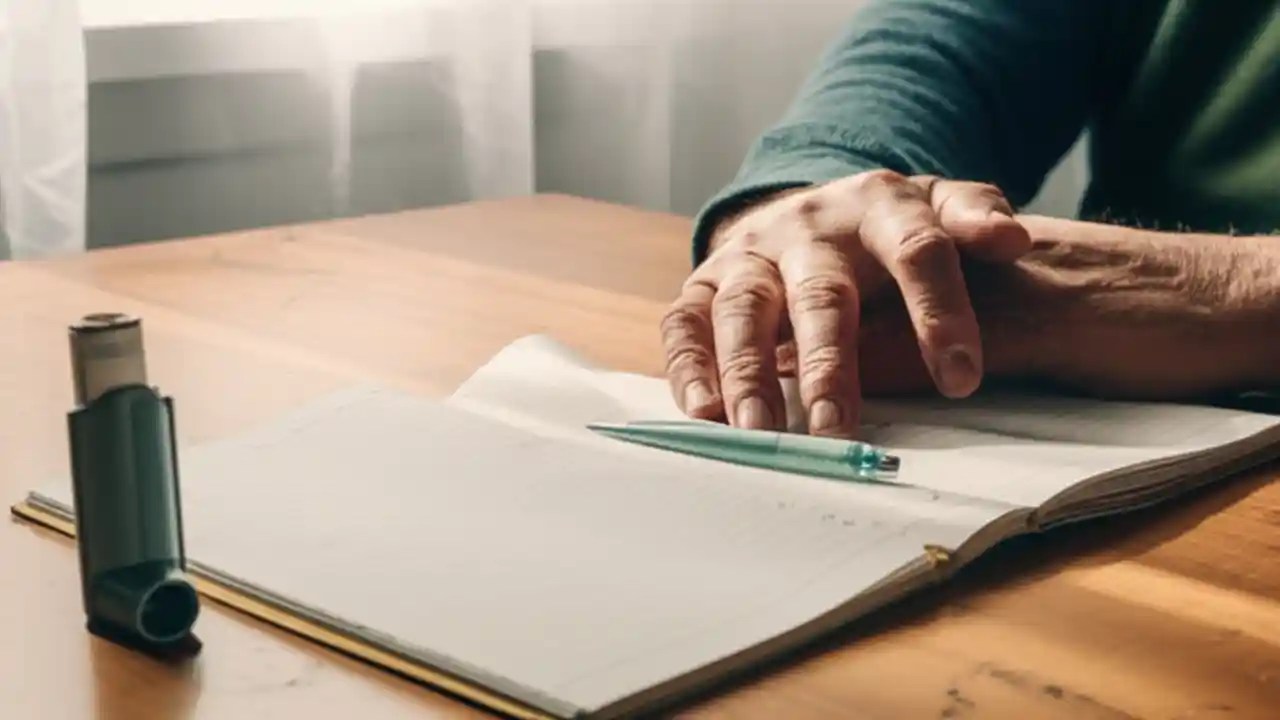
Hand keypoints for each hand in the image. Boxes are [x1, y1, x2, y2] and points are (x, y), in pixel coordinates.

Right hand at [662, 170, 1031, 436]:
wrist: (802, 210)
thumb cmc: (883, 229)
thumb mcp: (935, 205)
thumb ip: (974, 215)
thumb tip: (1012, 240)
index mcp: (878, 206)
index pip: (917, 252)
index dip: (938, 314)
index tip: (960, 380)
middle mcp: (807, 229)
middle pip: (821, 294)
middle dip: (828, 363)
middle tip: (838, 427)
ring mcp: (749, 256)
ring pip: (745, 310)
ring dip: (749, 373)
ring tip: (761, 431)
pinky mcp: (703, 284)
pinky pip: (685, 323)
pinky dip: (689, 367)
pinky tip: (704, 413)